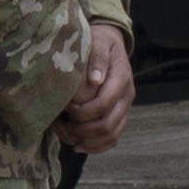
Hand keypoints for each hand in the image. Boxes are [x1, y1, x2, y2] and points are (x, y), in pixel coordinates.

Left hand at [66, 22, 135, 154]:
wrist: (110, 44)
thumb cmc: (99, 42)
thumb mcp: (99, 42)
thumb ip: (97, 58)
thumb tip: (96, 79)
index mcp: (121, 79)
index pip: (103, 105)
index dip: (81, 113)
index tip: (64, 108)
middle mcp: (126, 96)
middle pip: (107, 125)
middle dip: (81, 129)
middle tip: (62, 124)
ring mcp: (124, 107)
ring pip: (111, 135)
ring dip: (87, 140)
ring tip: (67, 135)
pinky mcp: (120, 115)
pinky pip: (113, 138)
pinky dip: (96, 146)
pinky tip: (78, 145)